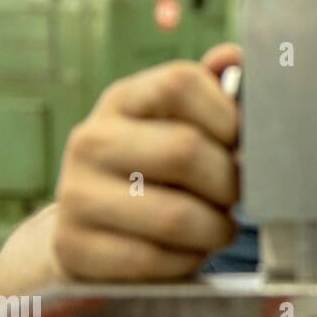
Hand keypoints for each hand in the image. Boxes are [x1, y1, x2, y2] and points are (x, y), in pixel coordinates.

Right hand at [51, 43, 241, 280]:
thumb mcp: (181, 126)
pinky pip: (153, 260)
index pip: (180, 82)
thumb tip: (235, 57)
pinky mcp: (76, 248)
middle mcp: (91, 141)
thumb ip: (215, 93)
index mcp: (123, 100)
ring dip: (215, 227)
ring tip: (219, 225)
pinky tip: (190, 250)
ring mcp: (76, 195)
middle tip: (237, 195)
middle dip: (230, 181)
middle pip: (185, 151)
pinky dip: (188, 260)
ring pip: (175, 215)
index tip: (240, 142)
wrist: (95, 234)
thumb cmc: (159, 173)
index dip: (228, 114)